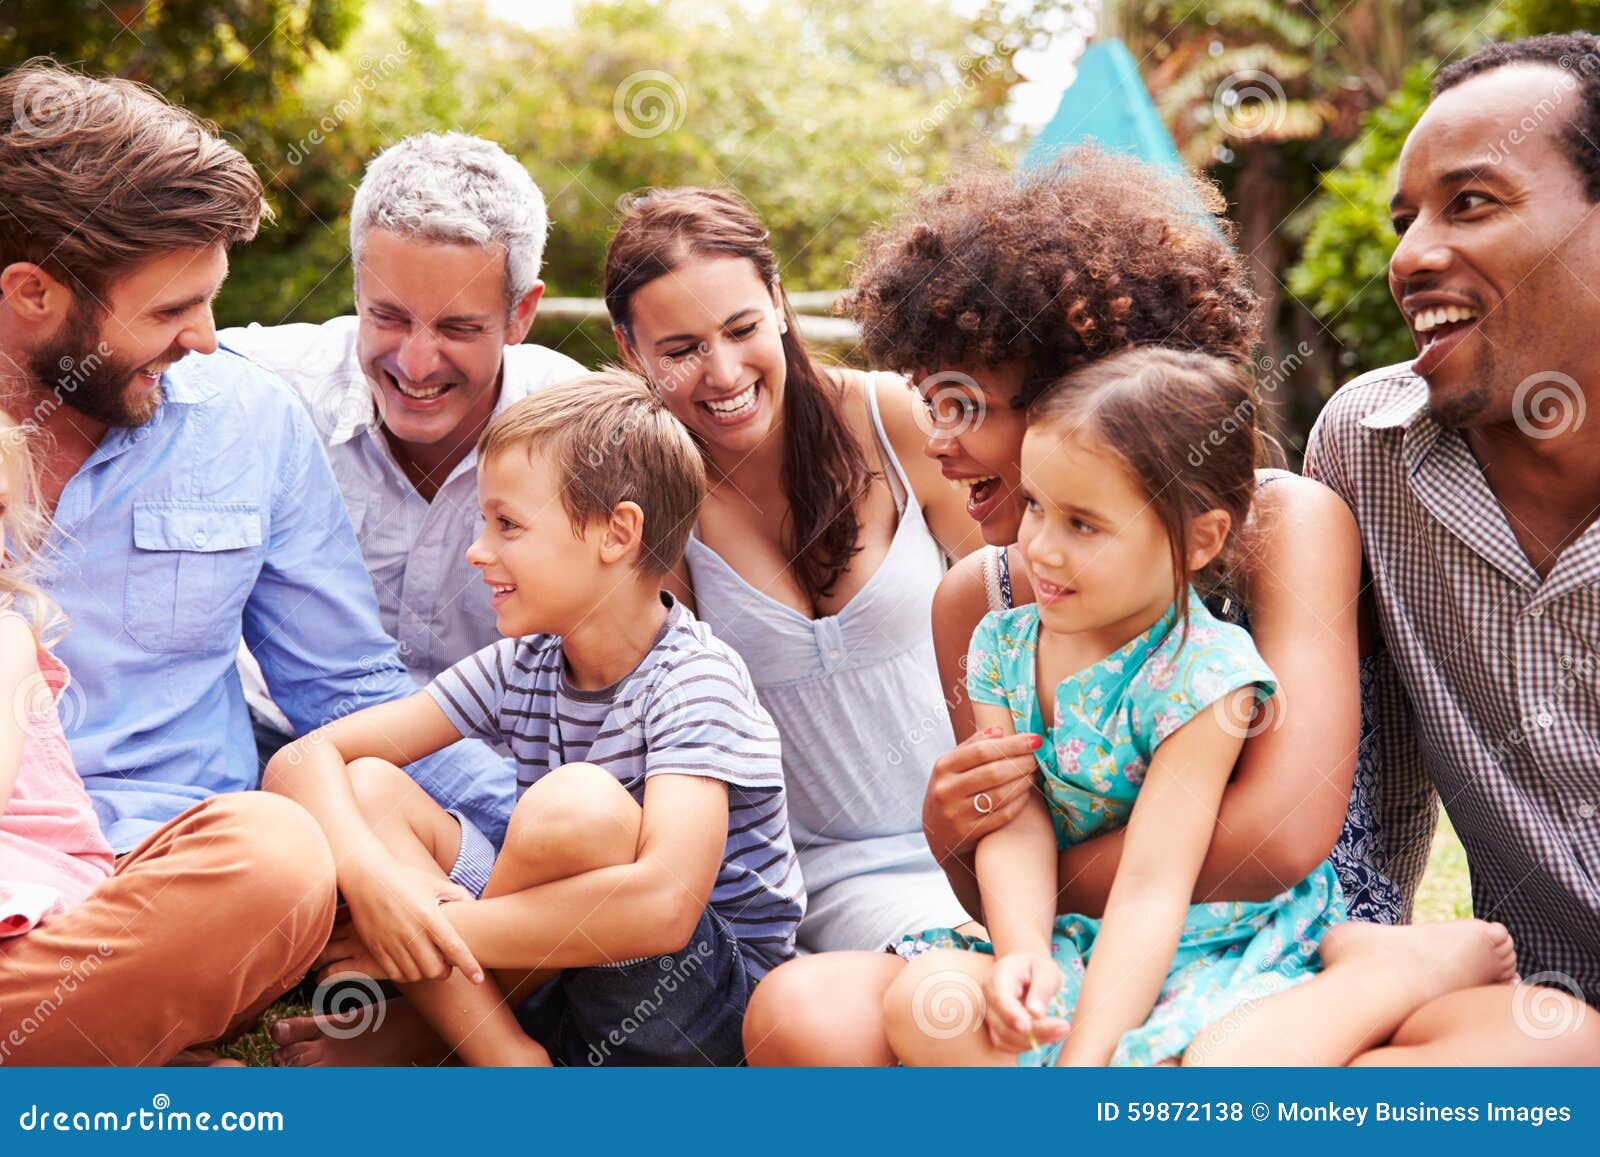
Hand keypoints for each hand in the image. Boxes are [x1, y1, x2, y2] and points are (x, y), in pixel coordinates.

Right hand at [340, 860, 482, 984]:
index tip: (478, 978)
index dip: (468, 966)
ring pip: (415, 975)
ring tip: (428, 963)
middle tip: (445, 964)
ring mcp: (392, 942)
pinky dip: (407, 974)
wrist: (367, 876)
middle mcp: (411, 933)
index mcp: (430, 916)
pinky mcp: (376, 947)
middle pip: (434, 970)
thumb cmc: (404, 878)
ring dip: (425, 973)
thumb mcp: (434, 882)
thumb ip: (458, 894)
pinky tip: (410, 965)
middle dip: (444, 971)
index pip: (454, 948)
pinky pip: (395, 974)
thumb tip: (475, 905)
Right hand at [924, 728, 1042, 858]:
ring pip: (1000, 794)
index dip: (1013, 744)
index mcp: (943, 767)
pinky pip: (1002, 815)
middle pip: (994, 772)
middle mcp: (947, 789)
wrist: (935, 834)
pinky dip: (1018, 802)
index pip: (982, 750)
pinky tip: (1025, 794)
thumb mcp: (952, 766)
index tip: (1034, 739)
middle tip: (1037, 758)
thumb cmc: (950, 791)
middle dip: (1022, 763)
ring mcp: (957, 813)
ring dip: (1023, 782)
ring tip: (1033, 774)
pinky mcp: (968, 833)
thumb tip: (999, 730)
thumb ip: (972, 745)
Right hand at [984, 950, 1068, 1053]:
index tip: (1028, 1026)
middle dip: (1035, 1031)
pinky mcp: (996, 1028)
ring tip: (1060, 1030)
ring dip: (1033, 1041)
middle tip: (1064, 1027)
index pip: (1000, 998)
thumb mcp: (1046, 970)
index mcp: (999, 976)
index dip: (1012, 1014)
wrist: (1024, 970)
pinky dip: (1028, 1045)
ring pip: (1005, 1038)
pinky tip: (1047, 1035)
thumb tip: (1036, 1014)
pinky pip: (1007, 1045)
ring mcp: (990, 1014)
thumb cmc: (1036, 968)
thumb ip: (1042, 989)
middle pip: (1004, 1024)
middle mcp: (989, 997)